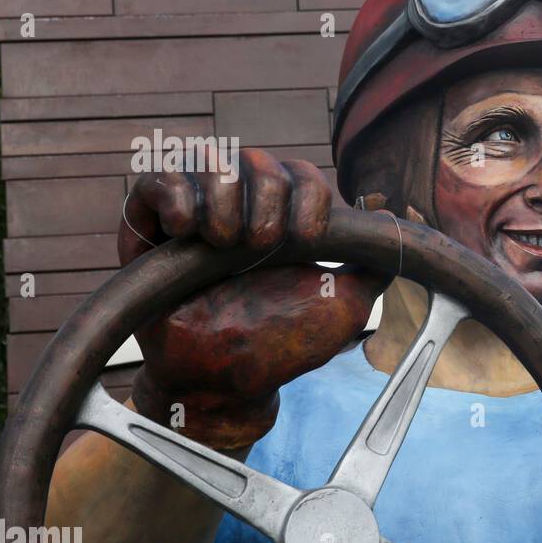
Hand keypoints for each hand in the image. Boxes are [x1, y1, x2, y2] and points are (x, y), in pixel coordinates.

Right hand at [120, 150, 388, 448]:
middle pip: (257, 159)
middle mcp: (241, 211)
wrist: (228, 383)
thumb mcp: (346, 303)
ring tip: (227, 241)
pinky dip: (175, 193)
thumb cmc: (283, 345)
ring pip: (209, 159)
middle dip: (269, 194)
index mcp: (285, 221)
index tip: (310, 239)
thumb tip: (392, 218)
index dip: (310, 193)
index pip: (300, 174)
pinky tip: (189, 228)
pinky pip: (153, 180)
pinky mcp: (149, 229)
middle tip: (264, 244)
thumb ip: (372, 263)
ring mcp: (196, 216)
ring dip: (224, 193)